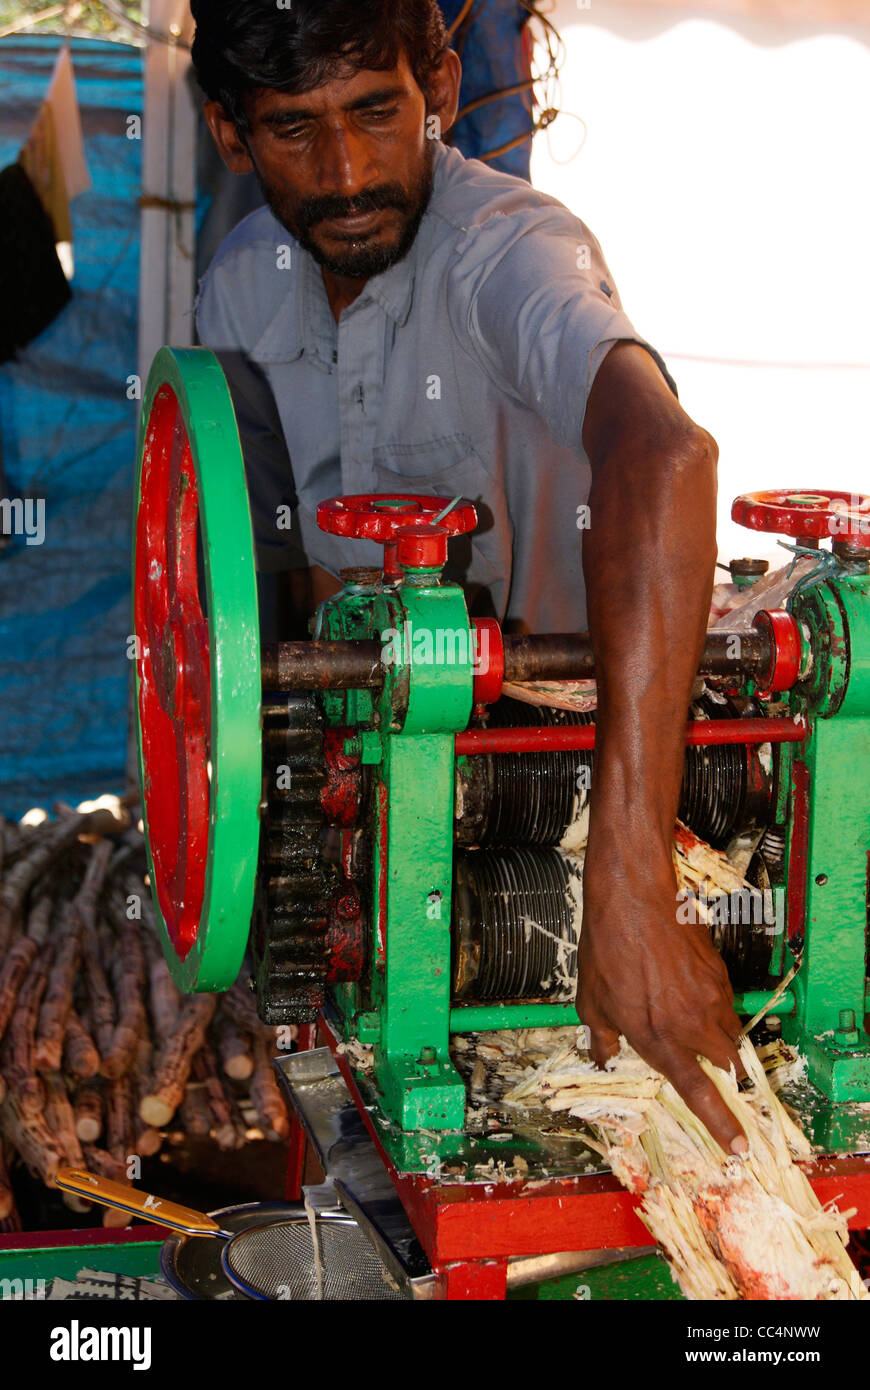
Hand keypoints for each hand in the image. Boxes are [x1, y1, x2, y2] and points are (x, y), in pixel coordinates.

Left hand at [577, 848, 746, 1155]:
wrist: (633, 897)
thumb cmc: (607, 947)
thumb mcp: (591, 1000)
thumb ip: (601, 1037)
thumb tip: (604, 1058)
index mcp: (657, 1037)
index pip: (697, 1091)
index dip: (720, 1123)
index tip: (738, 1146)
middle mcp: (690, 1022)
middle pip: (725, 1065)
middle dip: (723, 1074)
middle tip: (712, 1072)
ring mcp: (709, 996)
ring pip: (730, 1033)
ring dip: (718, 1040)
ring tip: (692, 1025)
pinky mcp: (719, 972)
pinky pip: (726, 1002)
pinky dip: (715, 1007)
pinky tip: (689, 991)